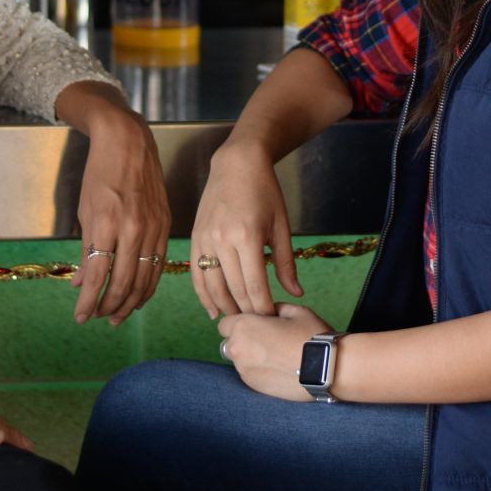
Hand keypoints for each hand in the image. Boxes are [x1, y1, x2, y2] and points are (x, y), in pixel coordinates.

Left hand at [67, 95, 170, 325]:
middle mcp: (132, 228)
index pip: (98, 275)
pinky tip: (139, 295)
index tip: (80, 317)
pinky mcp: (165, 224)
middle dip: (109, 307)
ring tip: (117, 316)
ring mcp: (153, 227)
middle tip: (98, 318)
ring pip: (145, 278)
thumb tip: (80, 283)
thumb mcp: (85, 210)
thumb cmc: (100, 172)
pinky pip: (158, 263)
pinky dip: (149, 284)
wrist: (128, 141)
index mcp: (106, 223)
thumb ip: (86, 249)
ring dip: (130, 302)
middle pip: (124, 282)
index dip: (88, 301)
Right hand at [190, 138, 301, 317]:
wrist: (236, 164)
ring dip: (226, 307)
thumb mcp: (281, 225)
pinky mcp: (195, 238)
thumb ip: (285, 262)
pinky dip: (204, 295)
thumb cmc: (265, 192)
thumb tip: (294, 294)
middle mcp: (223, 240)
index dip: (264, 308)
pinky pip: (197, 274)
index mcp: (248, 236)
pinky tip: (213, 310)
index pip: (255, 286)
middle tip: (259, 326)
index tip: (272, 320)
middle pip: (234, 289)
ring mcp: (205, 239)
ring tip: (239, 321)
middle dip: (248, 311)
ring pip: (213, 286)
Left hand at [218, 303, 330, 401]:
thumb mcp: (294, 310)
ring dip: (251, 356)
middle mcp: (237, 350)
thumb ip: (274, 308)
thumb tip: (268, 312)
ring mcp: (244, 371)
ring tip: (278, 356)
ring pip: (240, 360)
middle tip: (269, 340)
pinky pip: (250, 374)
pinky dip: (260, 371)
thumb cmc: (310, 334)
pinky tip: (280, 368)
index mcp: (243, 327)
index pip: (225, 324)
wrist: (326, 368)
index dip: (240, 322)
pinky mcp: (254, 388)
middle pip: (230, 343)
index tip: (256, 324)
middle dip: (244, 340)